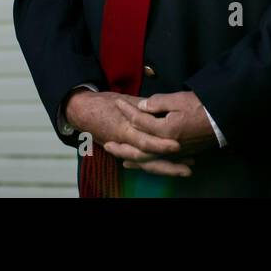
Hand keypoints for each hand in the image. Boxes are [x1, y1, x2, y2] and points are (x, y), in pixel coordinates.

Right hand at [66, 89, 195, 177]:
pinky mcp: (124, 151)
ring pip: (147, 164)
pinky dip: (156, 166)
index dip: (161, 144)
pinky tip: (172, 168)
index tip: (178, 145)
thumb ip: (142, 105)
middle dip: (169, 164)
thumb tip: (160, 108)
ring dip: (167, 168)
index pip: (144, 140)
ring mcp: (124, 149)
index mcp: (124, 128)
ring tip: (186, 170)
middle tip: (188, 168)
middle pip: (149, 158)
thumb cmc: (103, 102)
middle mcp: (125, 142)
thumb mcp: (125, 99)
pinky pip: (141, 162)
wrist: (82, 111)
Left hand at [108, 91, 220, 168]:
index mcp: (165, 130)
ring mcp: (174, 152)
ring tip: (120, 159)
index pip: (140, 120)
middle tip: (106, 144)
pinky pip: (160, 161)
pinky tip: (143, 162)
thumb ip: (158, 103)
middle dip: (122, 146)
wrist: (223, 119)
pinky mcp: (181, 153)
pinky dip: (149, 163)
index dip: (128, 110)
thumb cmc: (202, 106)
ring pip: (149, 159)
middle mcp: (167, 145)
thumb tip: (142, 106)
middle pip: (139, 148)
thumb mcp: (179, 99)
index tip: (118, 103)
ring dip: (133, 159)